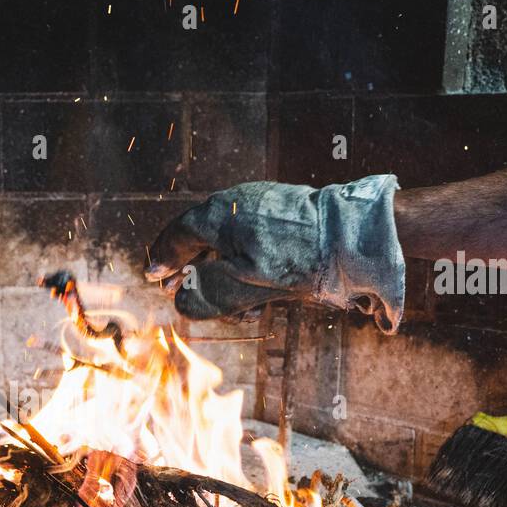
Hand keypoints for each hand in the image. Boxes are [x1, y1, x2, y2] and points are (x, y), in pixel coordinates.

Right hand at [145, 182, 304, 319]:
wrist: (354, 236)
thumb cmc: (297, 261)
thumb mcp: (244, 287)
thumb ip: (207, 294)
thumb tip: (180, 303)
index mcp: (218, 215)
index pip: (178, 235)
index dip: (163, 259)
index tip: (153, 276)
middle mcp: (235, 203)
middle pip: (199, 235)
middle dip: (187, 266)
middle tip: (174, 288)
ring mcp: (259, 203)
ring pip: (225, 237)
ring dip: (216, 267)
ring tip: (220, 297)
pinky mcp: (281, 209)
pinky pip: (249, 234)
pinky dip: (240, 259)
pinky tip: (251, 285)